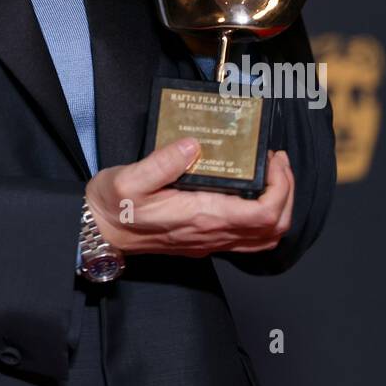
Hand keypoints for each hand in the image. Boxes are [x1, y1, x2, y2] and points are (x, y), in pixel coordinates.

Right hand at [85, 140, 293, 257]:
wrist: (98, 233)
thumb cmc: (112, 207)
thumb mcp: (129, 178)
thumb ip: (162, 162)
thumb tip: (193, 145)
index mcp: (201, 216)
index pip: (263, 214)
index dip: (281, 187)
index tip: (273, 159)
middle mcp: (211, 233)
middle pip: (273, 228)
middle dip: (287, 193)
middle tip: (277, 161)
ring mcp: (209, 240)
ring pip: (264, 237)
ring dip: (279, 207)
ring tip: (271, 175)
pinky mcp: (203, 239)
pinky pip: (247, 238)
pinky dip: (262, 218)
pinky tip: (251, 193)